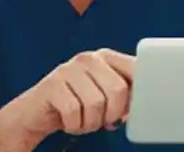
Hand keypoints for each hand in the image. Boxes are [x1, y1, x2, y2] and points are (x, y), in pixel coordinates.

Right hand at [0, 48, 133, 150]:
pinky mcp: (52, 84)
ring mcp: (69, 69)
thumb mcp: (104, 97)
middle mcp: (89, 58)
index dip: (140, 94)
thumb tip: (147, 104)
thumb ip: (125, 94)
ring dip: (91, 123)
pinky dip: (75, 125)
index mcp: (106, 58)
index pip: (136, 69)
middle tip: (102, 121)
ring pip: (96, 104)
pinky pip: (75, 113)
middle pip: (118, 90)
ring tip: (83, 121)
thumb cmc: (76, 106)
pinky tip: (69, 122)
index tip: (132, 110)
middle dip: (112, 114)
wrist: (35, 113)